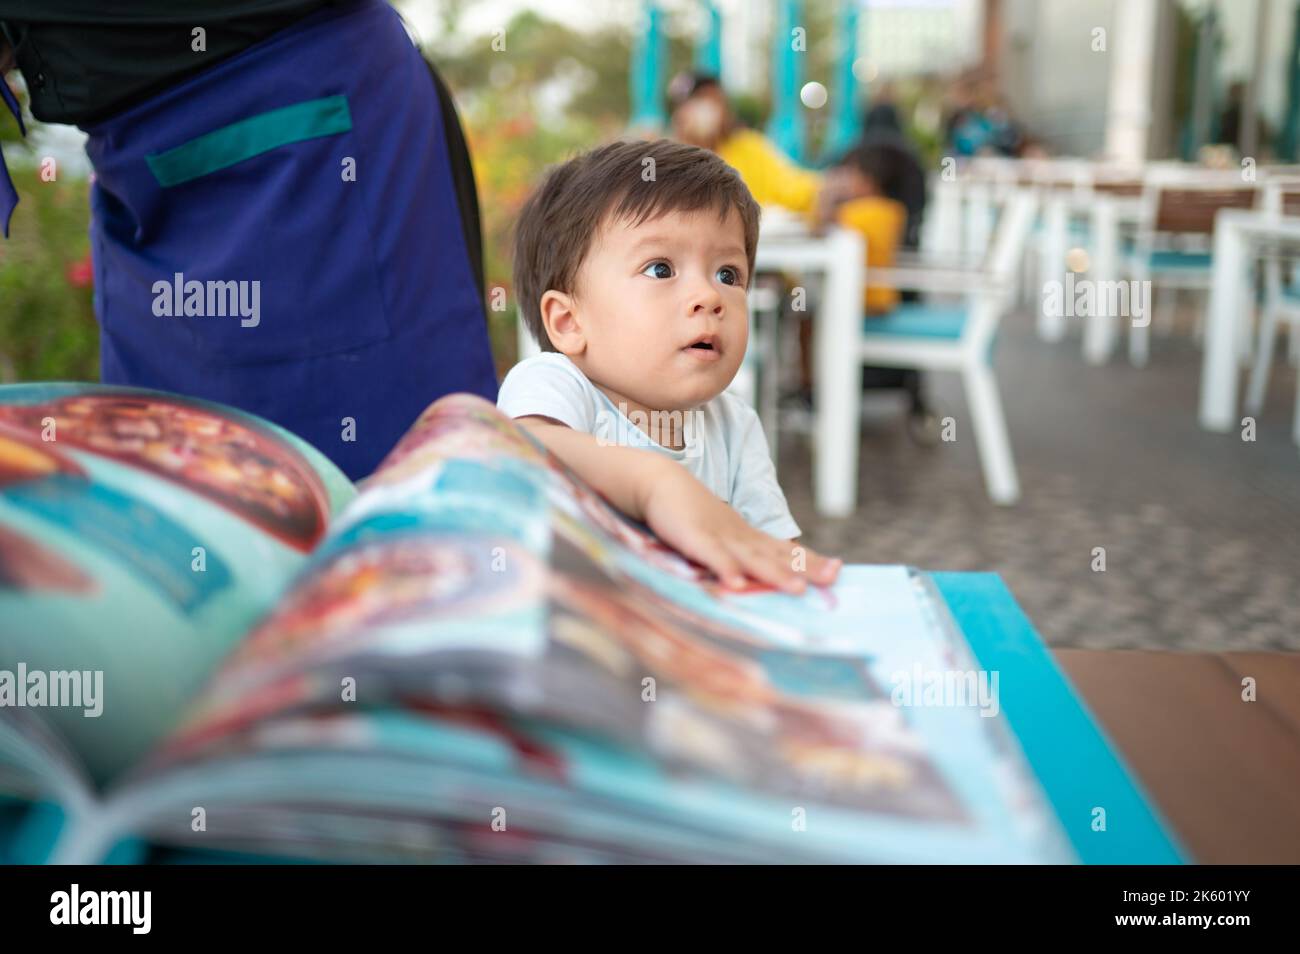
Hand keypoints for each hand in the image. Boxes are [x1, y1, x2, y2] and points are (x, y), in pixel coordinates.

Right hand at [639, 461, 840, 593]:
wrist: (660, 482)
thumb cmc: (689, 512)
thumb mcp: (718, 535)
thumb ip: (737, 555)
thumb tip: (753, 577)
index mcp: (746, 537)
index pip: (784, 550)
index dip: (809, 560)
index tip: (837, 569)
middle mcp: (739, 537)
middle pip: (776, 555)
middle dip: (805, 568)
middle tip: (833, 577)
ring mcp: (718, 536)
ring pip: (750, 558)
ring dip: (774, 574)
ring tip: (797, 589)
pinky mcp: (694, 538)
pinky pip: (712, 556)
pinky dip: (726, 569)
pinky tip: (737, 585)